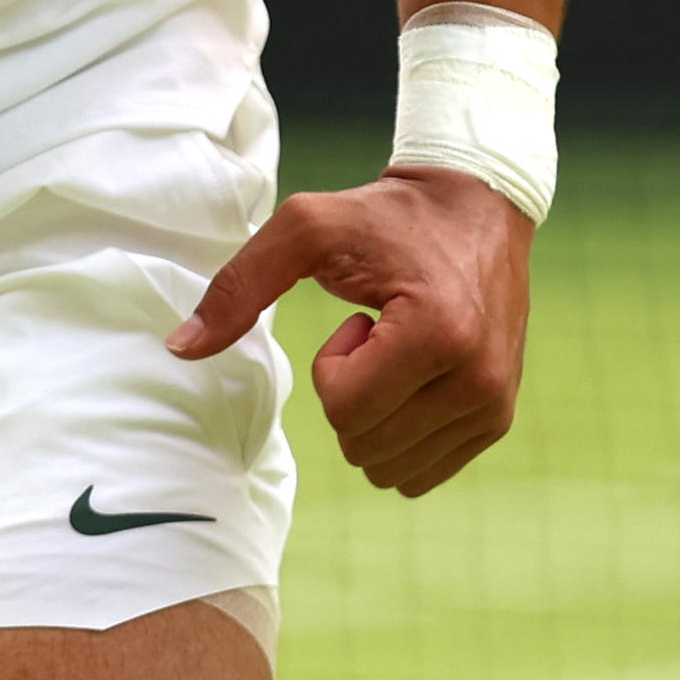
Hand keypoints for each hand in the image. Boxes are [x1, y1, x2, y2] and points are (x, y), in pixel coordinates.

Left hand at [165, 166, 532, 498]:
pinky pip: (424, 474)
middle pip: (365, 447)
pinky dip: (403, 435)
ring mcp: (495, 404)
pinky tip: (416, 374)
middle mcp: (479, 379)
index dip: (332, 368)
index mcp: (439, 333)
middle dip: (351, 395)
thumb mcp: (307, 229)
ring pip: (392, 472)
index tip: (358, 319)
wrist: (477, 205)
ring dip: (377, 416)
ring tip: (398, 351)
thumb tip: (180, 349)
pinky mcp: (499, 418)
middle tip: (378, 332)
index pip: (345, 411)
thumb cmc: (386, 217)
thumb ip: (238, 286)